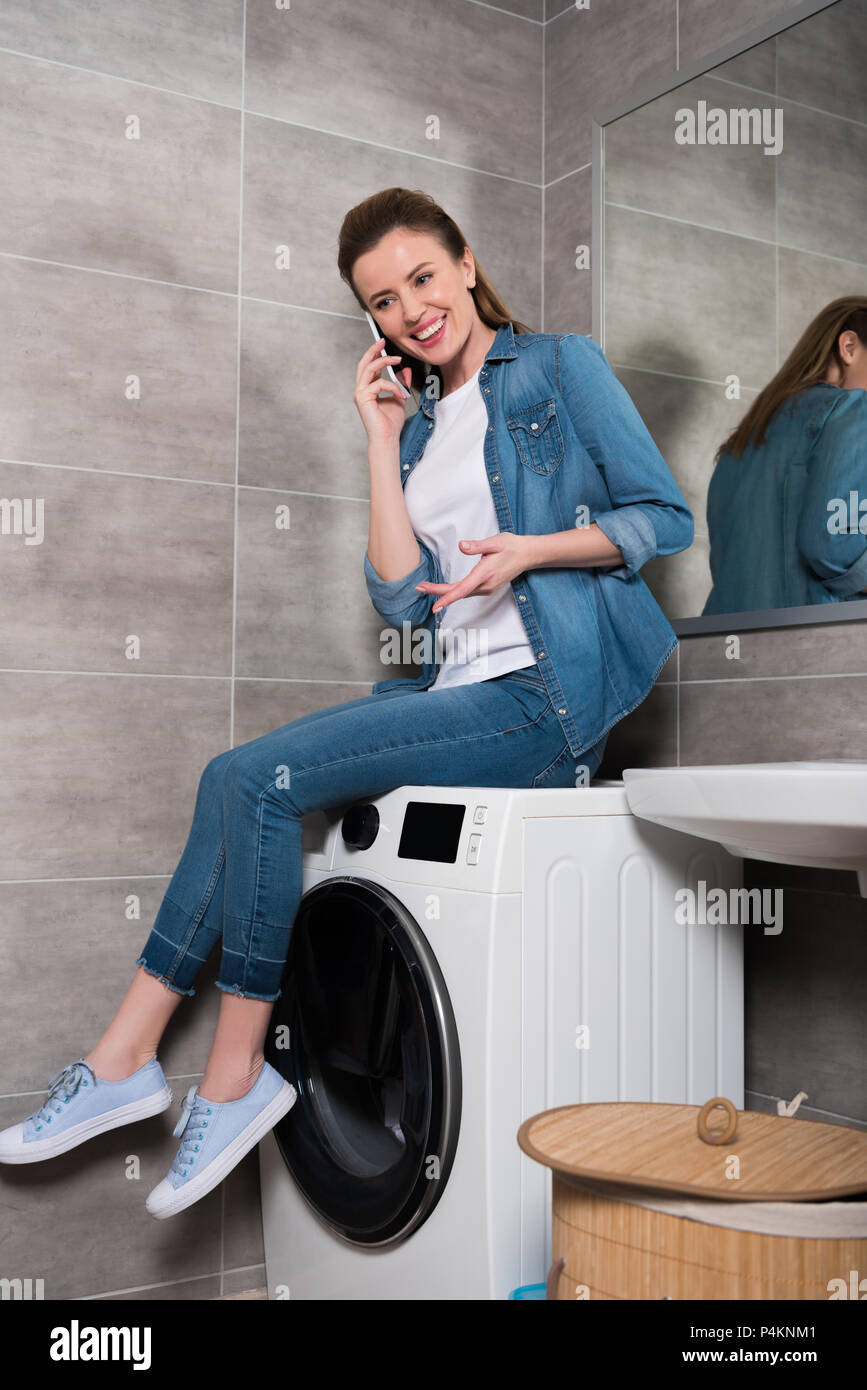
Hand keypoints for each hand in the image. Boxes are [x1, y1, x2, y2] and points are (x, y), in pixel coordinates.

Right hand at [353, 336, 411, 445]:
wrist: (387, 438)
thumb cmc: (391, 423)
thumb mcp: (399, 397)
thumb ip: (401, 383)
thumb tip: (405, 370)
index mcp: (368, 389)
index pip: (369, 367)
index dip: (375, 354)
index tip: (383, 344)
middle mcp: (361, 390)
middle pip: (364, 364)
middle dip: (373, 350)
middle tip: (382, 340)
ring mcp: (360, 394)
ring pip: (369, 369)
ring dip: (384, 361)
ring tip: (397, 360)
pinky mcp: (362, 398)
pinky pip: (379, 384)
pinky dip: (392, 386)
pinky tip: (400, 394)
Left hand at [415, 533, 534, 611]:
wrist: (527, 554)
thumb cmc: (511, 546)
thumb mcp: (495, 541)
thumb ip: (477, 545)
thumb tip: (461, 545)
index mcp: (485, 574)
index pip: (462, 589)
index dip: (447, 598)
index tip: (435, 605)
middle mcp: (485, 585)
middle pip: (457, 592)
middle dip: (437, 592)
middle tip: (419, 587)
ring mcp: (487, 588)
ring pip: (461, 593)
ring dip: (444, 593)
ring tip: (426, 587)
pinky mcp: (487, 587)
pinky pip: (467, 592)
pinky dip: (454, 592)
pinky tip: (444, 590)